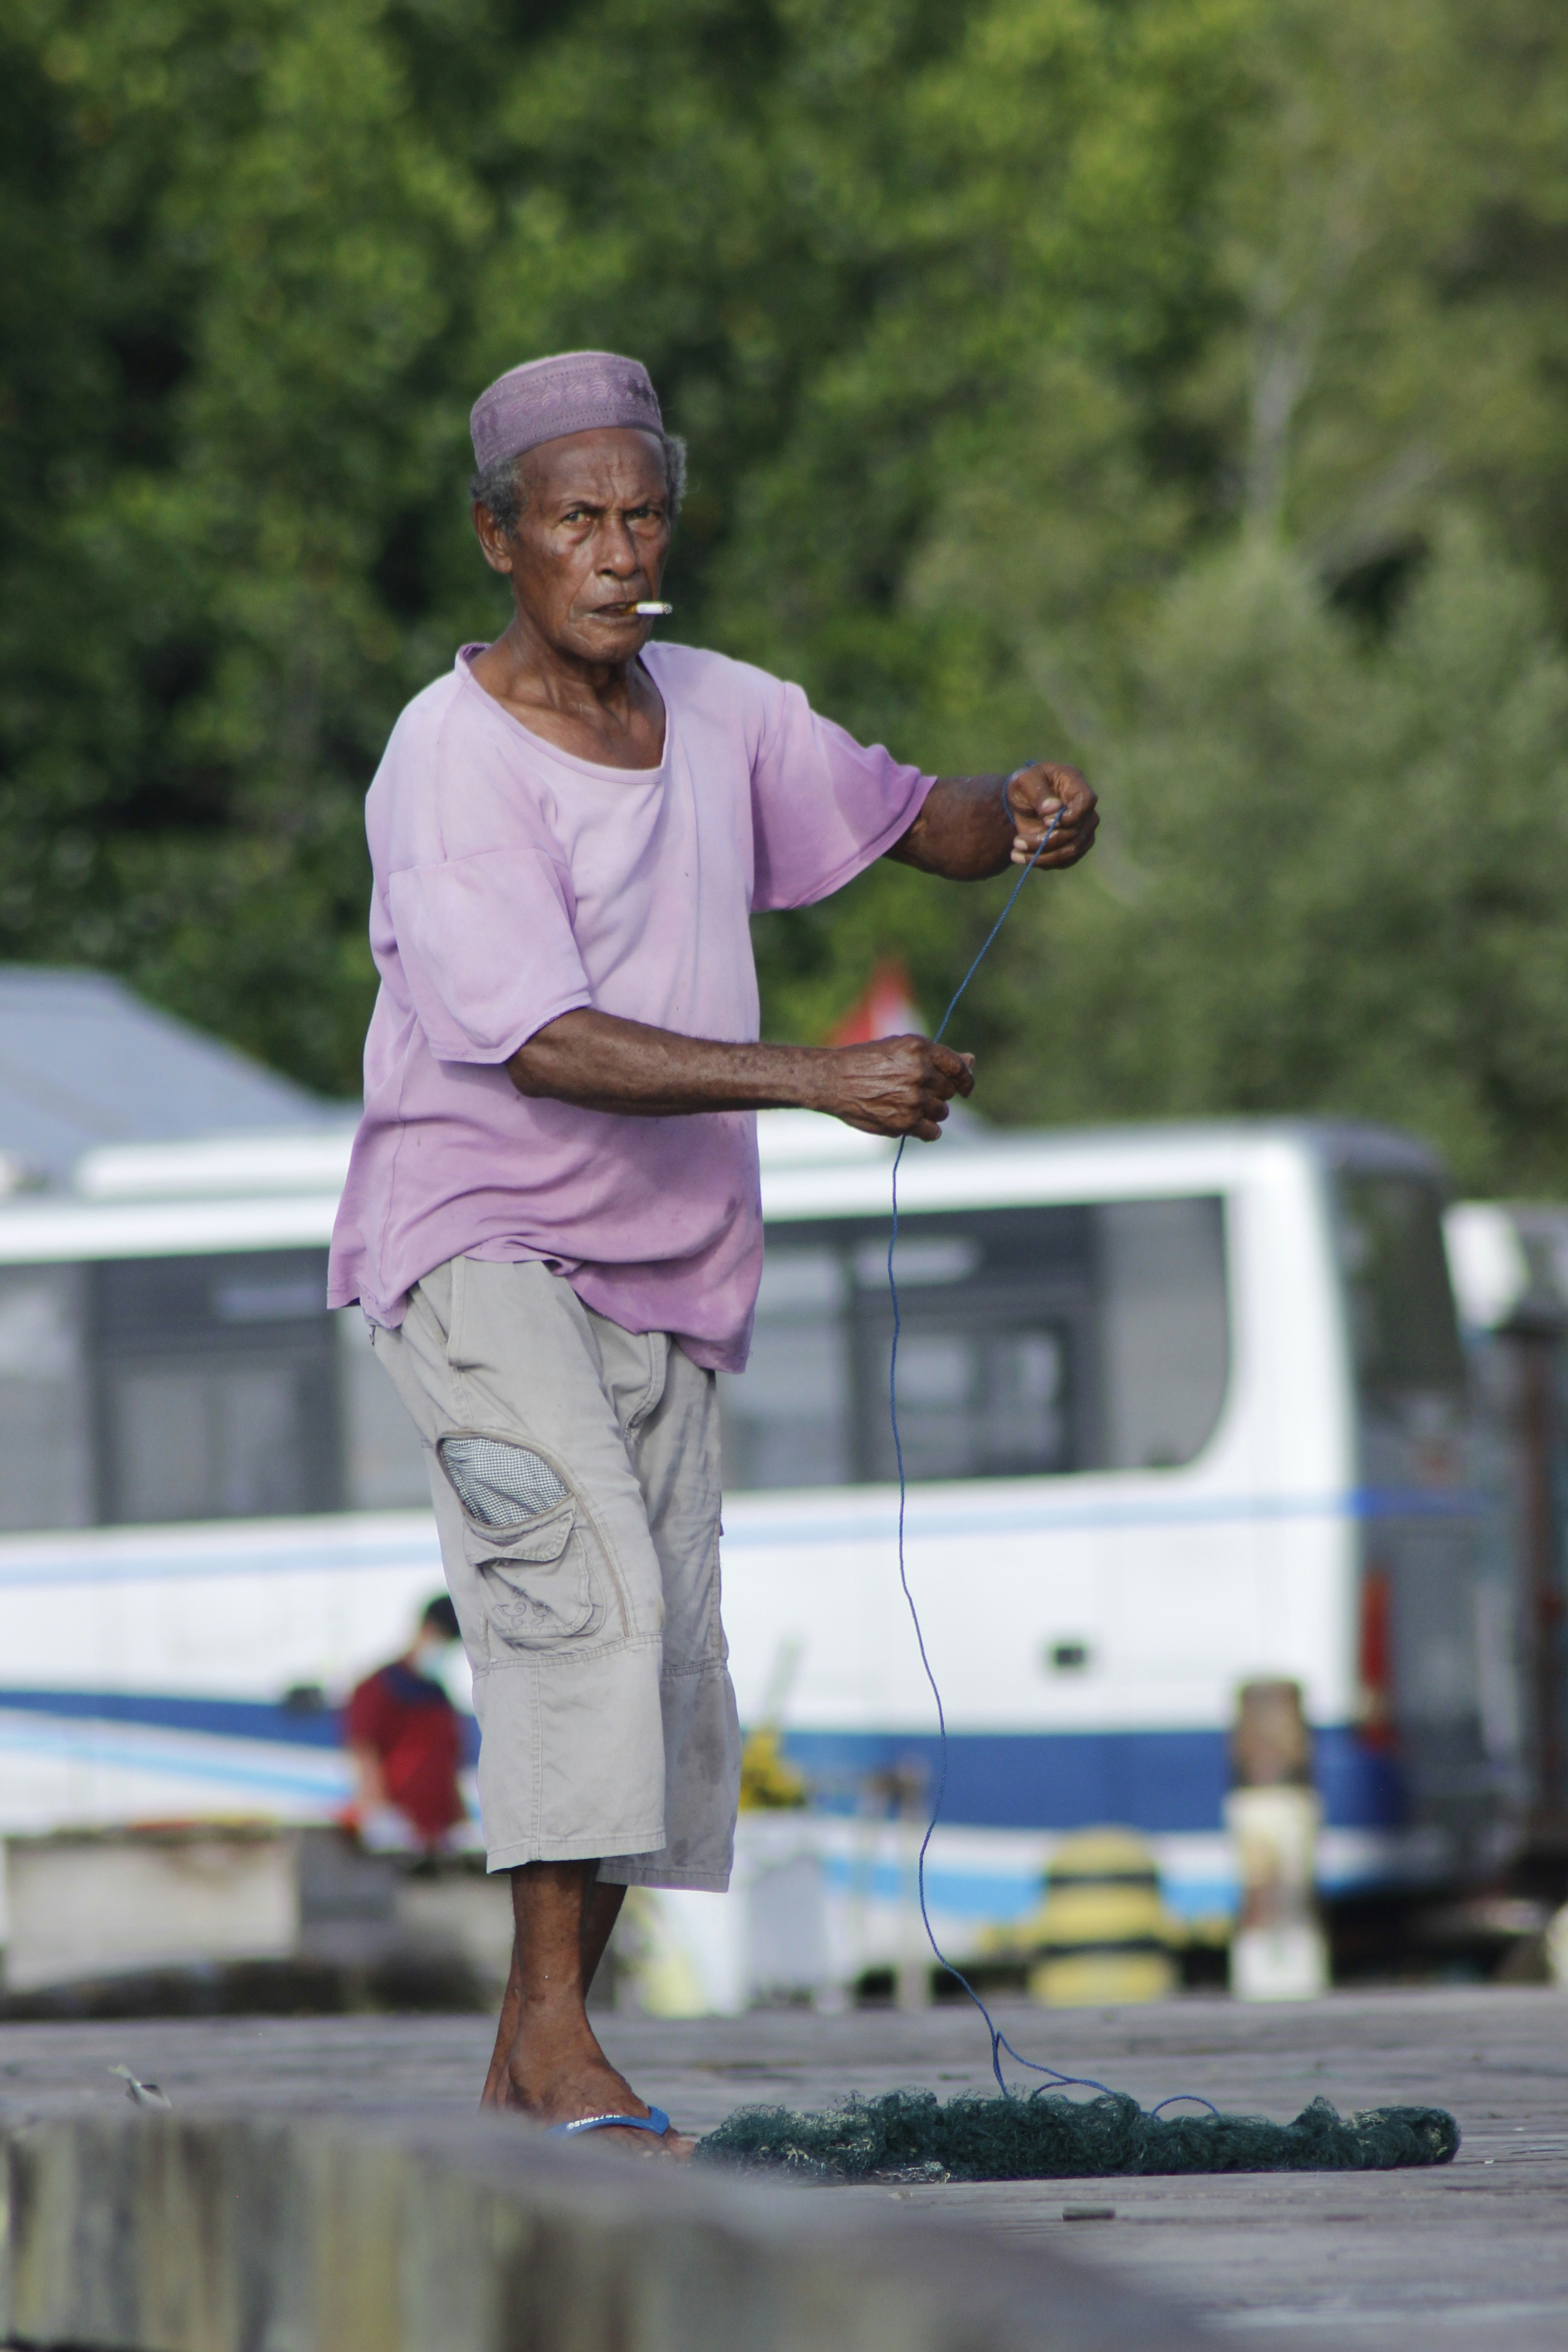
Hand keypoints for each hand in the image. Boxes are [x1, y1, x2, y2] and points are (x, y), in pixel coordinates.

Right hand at [810, 1035, 974, 1141]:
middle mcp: (920, 1072)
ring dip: (929, 1112)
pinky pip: (932, 1132)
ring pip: (941, 1112)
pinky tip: (910, 1122)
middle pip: (948, 1092)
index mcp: (920, 1049)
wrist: (832, 1080)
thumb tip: (972, 1060)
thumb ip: (937, 1057)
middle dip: (937, 1094)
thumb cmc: (866, 1061)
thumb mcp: (901, 1048)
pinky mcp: (905, 1122)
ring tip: (905, 1105)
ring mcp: (913, 1099)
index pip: (958, 1067)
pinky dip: (925, 1130)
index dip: (965, 1080)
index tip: (964, 1089)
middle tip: (913, 1092)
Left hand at [1004, 760, 1096, 867]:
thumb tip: (1054, 809)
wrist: (1023, 801)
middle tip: (1016, 842)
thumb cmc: (1026, 785)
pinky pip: (1064, 861)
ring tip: (1015, 854)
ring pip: (1070, 851)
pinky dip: (1043, 862)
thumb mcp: (1025, 782)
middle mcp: (1086, 809)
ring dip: (1042, 856)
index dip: (1071, 816)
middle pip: (1075, 833)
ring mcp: (1084, 830)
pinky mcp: (1076, 846)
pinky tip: (1022, 857)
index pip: (1086, 803)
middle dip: (1045, 841)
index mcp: (1076, 785)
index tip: (1046, 822)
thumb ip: (1039, 794)